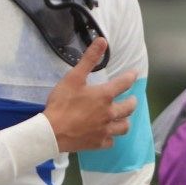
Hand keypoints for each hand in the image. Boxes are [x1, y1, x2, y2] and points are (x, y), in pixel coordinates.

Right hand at [44, 37, 137, 151]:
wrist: (51, 132)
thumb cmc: (62, 103)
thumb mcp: (74, 77)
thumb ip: (89, 59)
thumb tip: (102, 41)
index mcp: (105, 96)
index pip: (125, 83)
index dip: (131, 77)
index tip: (134, 74)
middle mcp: (110, 113)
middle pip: (130, 107)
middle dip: (132, 101)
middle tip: (131, 99)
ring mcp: (106, 130)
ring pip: (124, 126)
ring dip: (125, 120)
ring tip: (121, 117)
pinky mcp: (99, 143)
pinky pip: (111, 141)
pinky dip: (110, 137)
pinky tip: (106, 134)